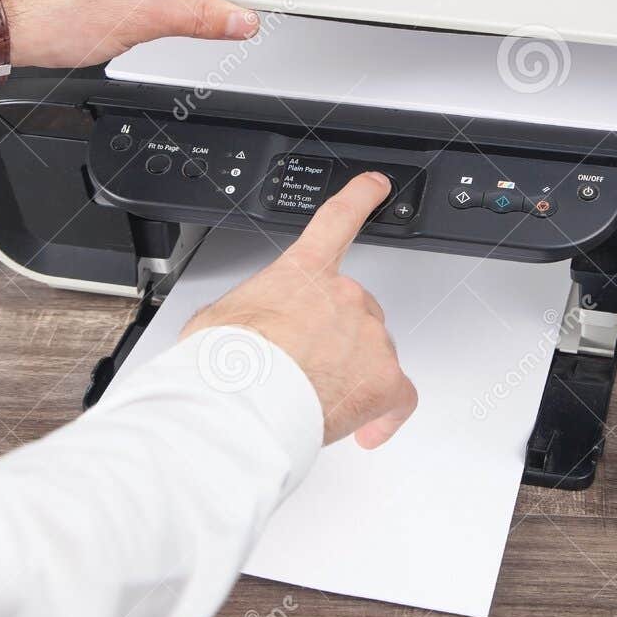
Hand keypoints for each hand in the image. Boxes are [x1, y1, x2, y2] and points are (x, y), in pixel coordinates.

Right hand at [182, 173, 418, 448]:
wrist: (243, 400)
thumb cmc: (225, 362)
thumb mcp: (218, 317)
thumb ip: (245, 314)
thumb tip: (239, 334)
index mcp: (302, 274)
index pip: (337, 221)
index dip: (360, 198)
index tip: (375, 186)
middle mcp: (344, 297)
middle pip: (354, 312)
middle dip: (335, 339)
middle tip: (305, 368)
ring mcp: (369, 338)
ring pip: (372, 356)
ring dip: (349, 378)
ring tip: (310, 403)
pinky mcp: (383, 380)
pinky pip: (397, 398)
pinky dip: (384, 416)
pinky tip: (367, 430)